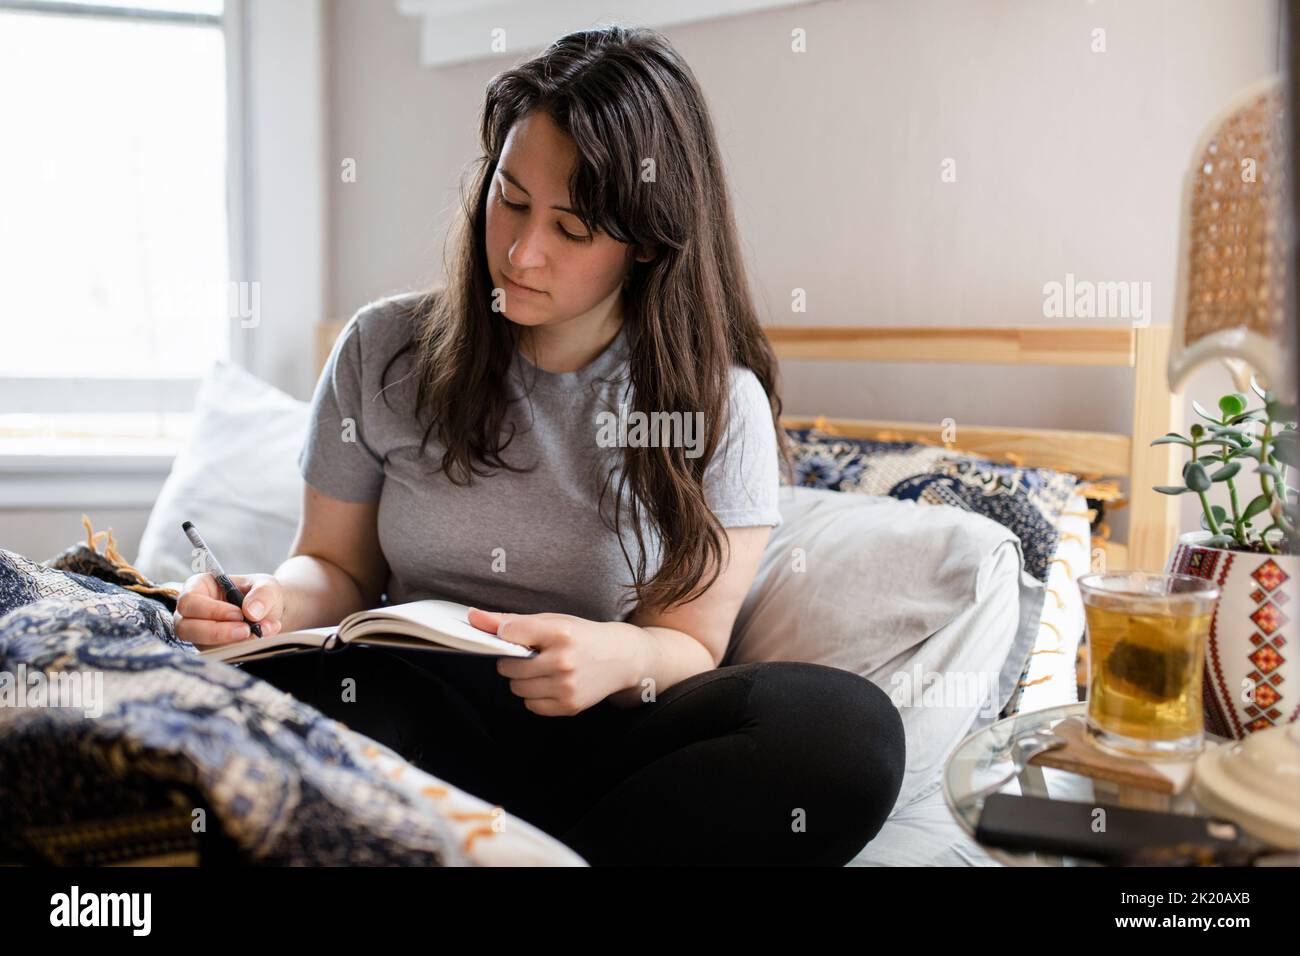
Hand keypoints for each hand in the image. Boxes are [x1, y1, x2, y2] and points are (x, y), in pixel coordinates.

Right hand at [173, 572, 284, 648]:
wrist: (270, 614)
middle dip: (217, 632)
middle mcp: (191, 612)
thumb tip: (251, 611)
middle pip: (186, 627)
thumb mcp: (267, 585)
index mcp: (199, 587)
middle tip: (246, 630)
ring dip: (231, 643)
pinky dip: (238, 650)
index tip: (239, 614)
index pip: (189, 600)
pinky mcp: (208, 649)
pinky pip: (215, 656)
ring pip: (200, 644)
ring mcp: (197, 633)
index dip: (211, 610)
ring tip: (260, 634)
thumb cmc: (261, 594)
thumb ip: (262, 594)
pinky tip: (260, 641)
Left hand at [467, 608, 639, 716]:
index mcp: (560, 633)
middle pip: (508, 667)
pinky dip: (535, 696)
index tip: (511, 634)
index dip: (503, 634)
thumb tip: (473, 618)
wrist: (621, 658)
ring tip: (543, 669)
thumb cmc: (582, 636)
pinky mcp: (569, 706)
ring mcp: (566, 687)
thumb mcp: (552, 620)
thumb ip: (512, 620)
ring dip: (522, 679)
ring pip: (517, 688)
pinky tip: (551, 684)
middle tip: (532, 654)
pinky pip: (531, 705)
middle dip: (513, 660)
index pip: (509, 634)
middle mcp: (563, 661)